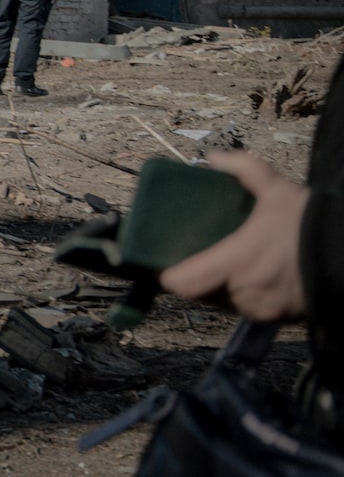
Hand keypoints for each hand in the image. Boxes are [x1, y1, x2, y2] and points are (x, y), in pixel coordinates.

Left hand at [162, 149, 312, 320]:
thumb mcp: (277, 189)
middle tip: (197, 258)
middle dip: (197, 278)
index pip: (183, 284)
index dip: (169, 275)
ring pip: (225, 303)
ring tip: (224, 267)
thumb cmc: (310, 224)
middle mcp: (246, 291)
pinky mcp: (280, 318)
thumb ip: (245, 168)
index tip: (165, 262)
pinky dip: (246, 297)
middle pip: (201, 294)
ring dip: (220, 289)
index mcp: (237, 262)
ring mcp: (263, 308)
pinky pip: (250, 310)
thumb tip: (215, 158)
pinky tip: (252, 279)